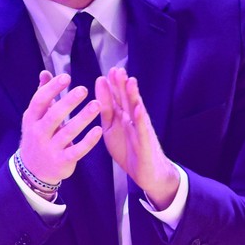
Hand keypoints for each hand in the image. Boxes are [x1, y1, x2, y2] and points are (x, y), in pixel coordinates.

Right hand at [18, 71, 101, 186]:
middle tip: (84, 89)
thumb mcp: (35, 118)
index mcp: (31, 119)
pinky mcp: (62, 161)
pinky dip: (88, 141)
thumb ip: (42, 95)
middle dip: (68, 102)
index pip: (39, 101)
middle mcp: (39, 134)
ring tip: (97, 105)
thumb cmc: (38, 137)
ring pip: (68, 132)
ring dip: (83, 118)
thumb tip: (45, 73)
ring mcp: (50, 149)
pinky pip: (77, 150)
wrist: (33, 171)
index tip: (66, 77)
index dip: (52, 88)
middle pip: (53, 116)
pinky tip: (98, 129)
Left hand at [95, 67, 178, 207]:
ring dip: (133, 96)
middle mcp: (133, 121)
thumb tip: (98, 95)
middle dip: (122, 85)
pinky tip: (138, 108)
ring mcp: (140, 130)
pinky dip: (140, 119)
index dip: (112, 87)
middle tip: (117, 69)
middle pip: (127, 100)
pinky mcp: (145, 143)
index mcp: (123, 118)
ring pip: (137, 110)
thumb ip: (106, 113)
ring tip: (130, 81)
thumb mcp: (112, 130)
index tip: (107, 72)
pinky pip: (143, 130)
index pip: (116, 100)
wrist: (147, 174)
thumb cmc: (130, 150)